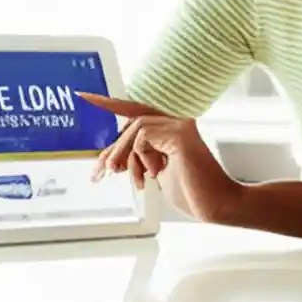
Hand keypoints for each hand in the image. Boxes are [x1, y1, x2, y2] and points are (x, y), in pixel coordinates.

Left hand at [74, 92, 242, 223]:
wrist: (217, 205)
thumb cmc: (192, 192)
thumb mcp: (155, 173)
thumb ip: (138, 160)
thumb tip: (112, 159)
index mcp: (172, 127)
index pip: (136, 110)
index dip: (109, 103)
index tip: (84, 95)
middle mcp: (177, 120)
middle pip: (131, 123)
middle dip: (113, 150)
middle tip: (101, 174)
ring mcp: (179, 124)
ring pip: (135, 129)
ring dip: (125, 157)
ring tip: (132, 179)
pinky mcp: (179, 133)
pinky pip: (143, 138)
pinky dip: (141, 159)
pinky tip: (155, 174)